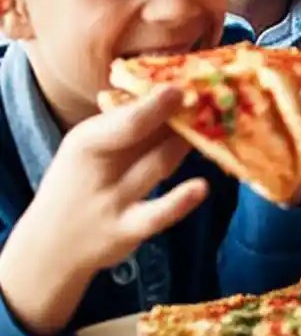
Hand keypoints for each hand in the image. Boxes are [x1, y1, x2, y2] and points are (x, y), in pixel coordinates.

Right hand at [0, 86, 207, 335]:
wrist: (51, 248)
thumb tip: (173, 93)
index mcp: (84, 143)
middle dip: (173, 115)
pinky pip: (156, 214)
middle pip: (139, 136)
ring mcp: (111, 202)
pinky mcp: (128, 231)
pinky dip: (179, 201)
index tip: (181, 87)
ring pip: (156, 165)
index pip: (121, 120)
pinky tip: (201, 187)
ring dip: (185, 143)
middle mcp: (95, 170)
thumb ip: (124, 127)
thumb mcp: (88, 152)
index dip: (154, 102)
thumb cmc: (79, 186)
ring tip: (213, 126)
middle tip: (209, 98)